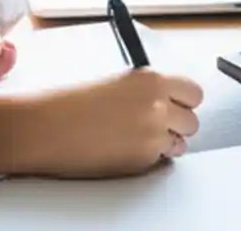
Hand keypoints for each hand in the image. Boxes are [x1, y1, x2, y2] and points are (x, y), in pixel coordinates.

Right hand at [17, 69, 202, 177]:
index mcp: (151, 80)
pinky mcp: (142, 160)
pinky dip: (147, 157)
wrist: (46, 127)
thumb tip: (165, 99)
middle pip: (192, 121)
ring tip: (136, 137)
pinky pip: (158, 159)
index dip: (183, 100)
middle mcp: (157, 106)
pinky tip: (123, 148)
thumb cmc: (70, 102)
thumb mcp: (116, 82)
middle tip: (156, 123)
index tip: (175, 103)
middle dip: (177, 124)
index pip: (194, 92)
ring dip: (165, 142)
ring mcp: (152, 136)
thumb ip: (146, 90)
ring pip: (180, 143)